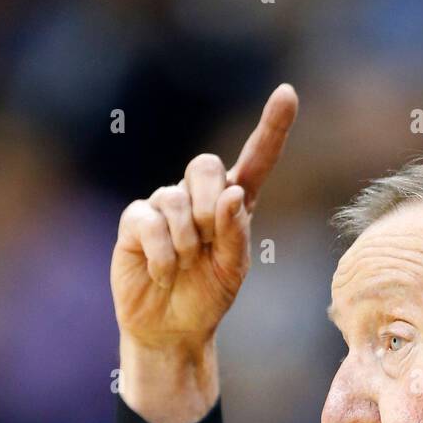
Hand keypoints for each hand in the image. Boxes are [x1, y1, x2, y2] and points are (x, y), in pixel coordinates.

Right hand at [111, 83, 297, 347]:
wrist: (171, 329)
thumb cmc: (207, 296)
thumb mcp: (232, 270)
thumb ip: (235, 233)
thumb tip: (231, 193)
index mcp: (232, 205)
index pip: (255, 160)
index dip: (271, 128)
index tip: (287, 94)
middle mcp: (196, 196)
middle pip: (205, 165)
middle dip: (209, 205)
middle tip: (205, 241)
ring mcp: (163, 205)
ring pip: (176, 200)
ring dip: (186, 243)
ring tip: (184, 267)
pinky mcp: (135, 221)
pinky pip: (151, 222)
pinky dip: (163, 255)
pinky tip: (163, 273)